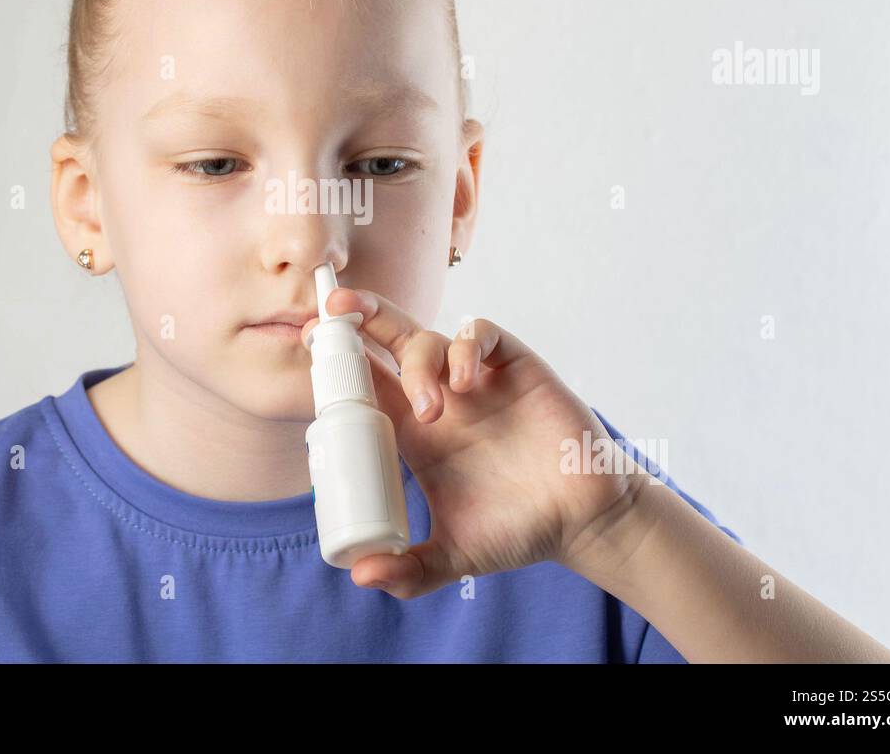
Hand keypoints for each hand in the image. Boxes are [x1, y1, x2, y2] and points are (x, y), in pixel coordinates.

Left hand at [300, 288, 645, 599]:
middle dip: (359, 316)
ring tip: (429, 407)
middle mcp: (439, 397)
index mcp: (414, 432)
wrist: (582, 520)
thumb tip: (360, 576)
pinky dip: (465, 345)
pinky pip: (480, 333)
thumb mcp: (455, 557)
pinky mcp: (513, 366)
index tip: (308, 343)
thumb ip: (409, 571)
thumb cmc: (518, 531)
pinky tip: (465, 380)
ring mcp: (474, 379)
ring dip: (418, 362)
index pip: (366, 383)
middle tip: (333, 313)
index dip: (337, 361)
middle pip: (388, 339)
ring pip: (428, 338)